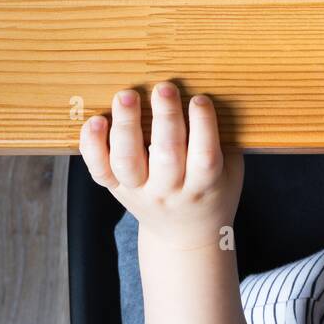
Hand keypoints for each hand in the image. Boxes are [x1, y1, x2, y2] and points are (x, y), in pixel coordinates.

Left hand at [80, 83, 242, 250]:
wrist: (184, 234)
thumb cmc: (213, 192)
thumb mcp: (231, 172)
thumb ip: (223, 140)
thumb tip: (214, 93)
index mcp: (203, 186)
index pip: (204, 156)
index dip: (203, 126)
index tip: (199, 99)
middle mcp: (169, 191)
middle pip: (166, 155)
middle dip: (165, 118)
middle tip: (165, 88)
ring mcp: (139, 191)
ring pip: (127, 161)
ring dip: (126, 126)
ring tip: (127, 96)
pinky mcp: (116, 189)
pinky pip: (99, 170)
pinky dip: (92, 145)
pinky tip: (96, 121)